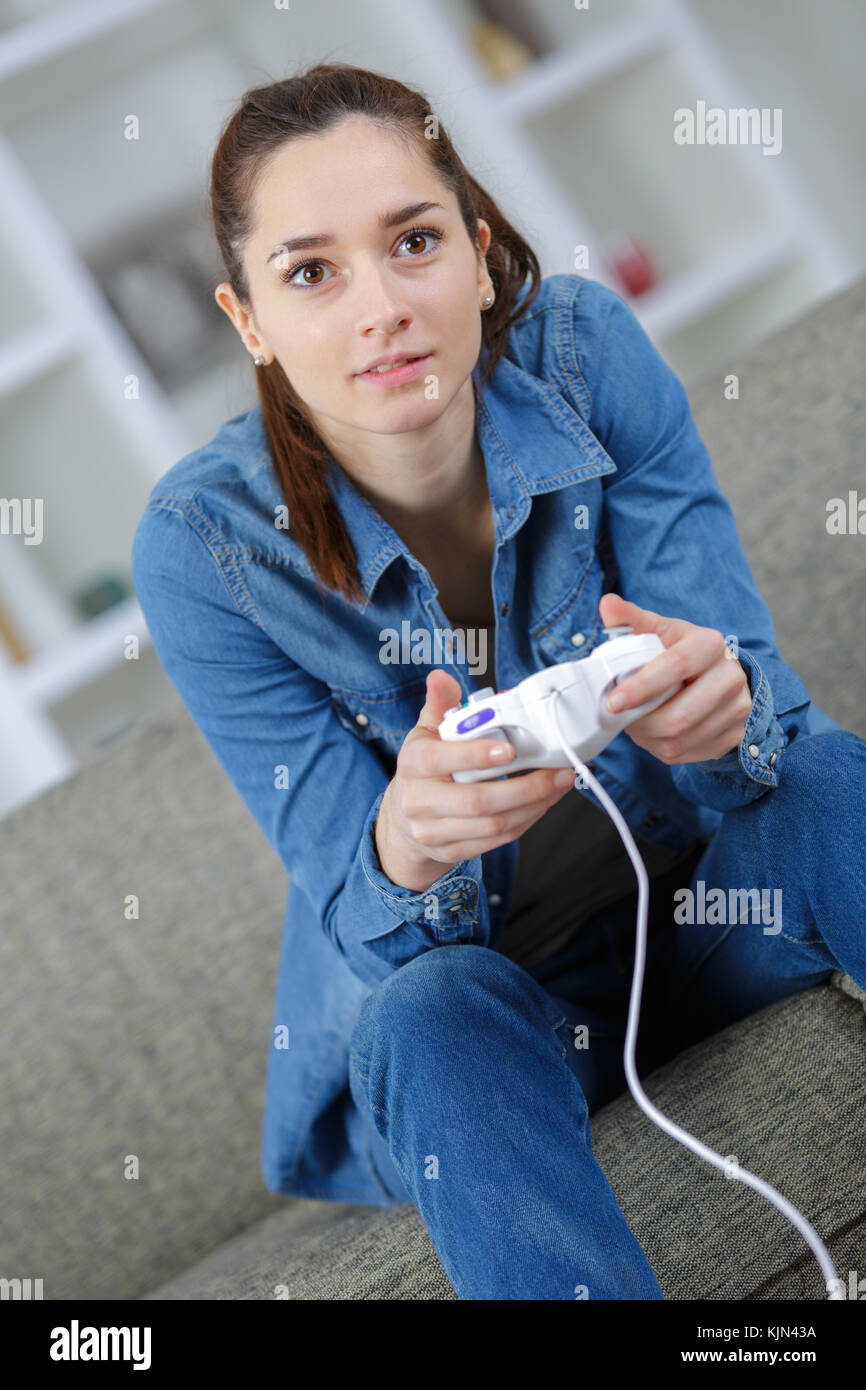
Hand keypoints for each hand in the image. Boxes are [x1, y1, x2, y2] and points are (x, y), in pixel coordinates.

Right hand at [376, 668, 574, 890]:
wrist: (403, 821)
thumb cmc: (424, 769)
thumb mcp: (425, 733)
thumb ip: (439, 705)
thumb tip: (440, 677)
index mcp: (413, 763)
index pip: (440, 759)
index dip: (475, 755)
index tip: (509, 749)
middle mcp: (419, 800)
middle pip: (476, 801)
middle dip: (524, 788)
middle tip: (558, 771)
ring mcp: (433, 831)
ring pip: (492, 825)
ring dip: (533, 806)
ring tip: (558, 785)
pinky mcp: (451, 851)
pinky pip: (496, 841)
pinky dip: (525, 822)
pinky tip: (542, 804)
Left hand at [598, 593, 751, 765]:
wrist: (718, 676)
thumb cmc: (680, 653)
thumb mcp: (659, 632)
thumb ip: (631, 620)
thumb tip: (607, 603)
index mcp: (710, 644)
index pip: (674, 666)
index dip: (641, 687)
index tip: (613, 702)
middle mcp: (731, 676)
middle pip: (679, 714)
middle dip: (641, 722)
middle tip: (622, 718)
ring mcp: (737, 708)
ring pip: (680, 739)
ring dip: (648, 738)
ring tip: (637, 724)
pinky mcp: (735, 735)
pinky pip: (688, 754)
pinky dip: (662, 748)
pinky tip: (655, 734)